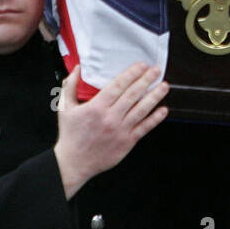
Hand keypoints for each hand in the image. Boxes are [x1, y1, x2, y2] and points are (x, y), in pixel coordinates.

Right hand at [54, 63, 168, 197]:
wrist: (74, 162)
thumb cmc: (70, 135)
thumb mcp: (65, 108)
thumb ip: (69, 86)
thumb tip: (77, 68)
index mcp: (96, 107)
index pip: (118, 86)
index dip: (131, 74)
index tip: (141, 65)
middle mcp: (110, 117)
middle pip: (132, 95)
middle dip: (146, 80)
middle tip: (156, 70)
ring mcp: (120, 130)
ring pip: (141, 110)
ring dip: (155, 96)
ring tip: (164, 86)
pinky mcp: (127, 142)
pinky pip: (144, 128)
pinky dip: (155, 119)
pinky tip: (163, 110)